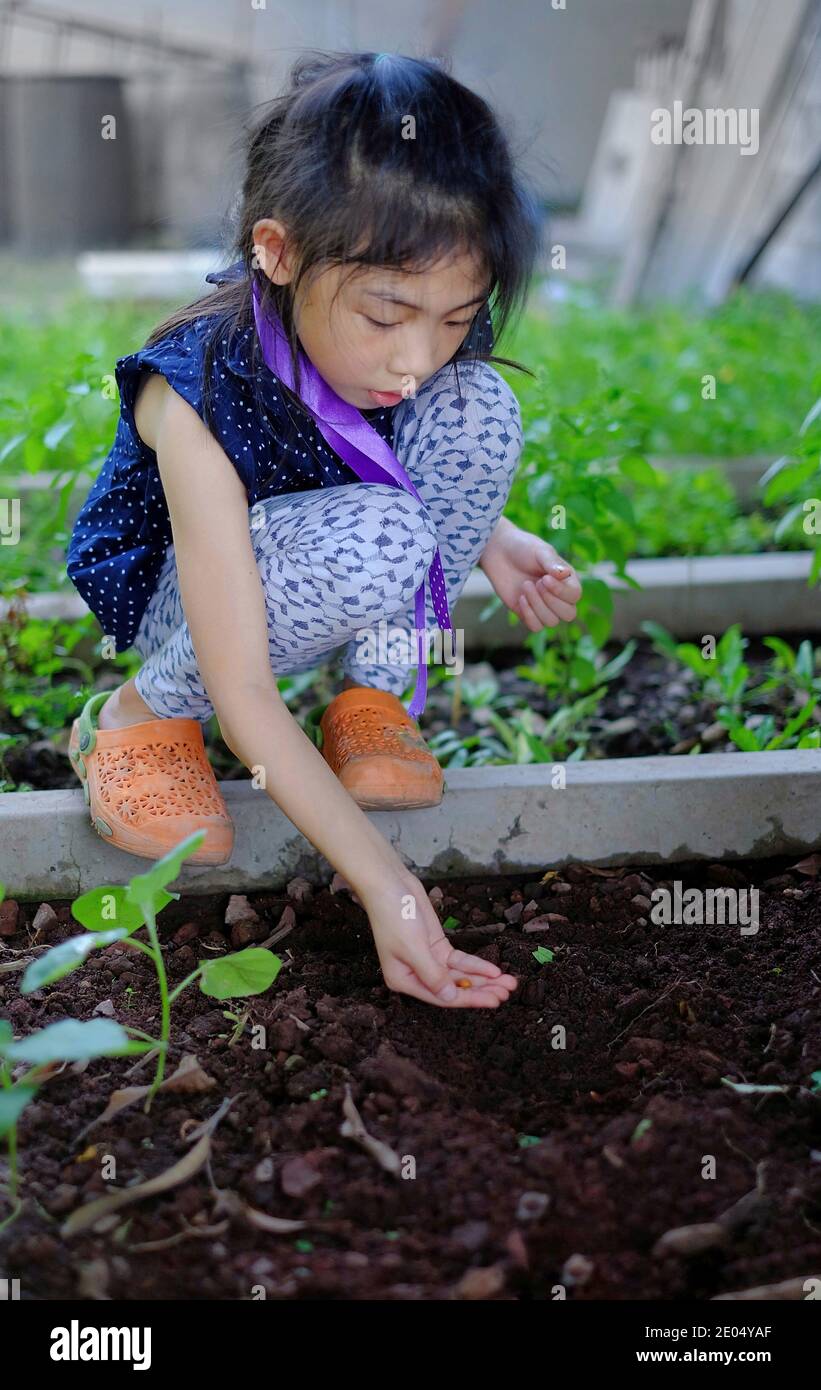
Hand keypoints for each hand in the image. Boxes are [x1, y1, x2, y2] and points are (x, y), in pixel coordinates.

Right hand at [362, 871, 517, 1007]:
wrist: (390, 884)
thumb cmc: (393, 916)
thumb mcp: (413, 947)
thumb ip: (433, 974)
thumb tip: (450, 997)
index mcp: (404, 981)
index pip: (442, 996)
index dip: (469, 999)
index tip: (493, 1000)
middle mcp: (417, 974)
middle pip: (454, 988)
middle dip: (481, 990)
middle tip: (506, 992)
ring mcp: (429, 960)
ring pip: (460, 975)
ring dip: (483, 979)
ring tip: (508, 982)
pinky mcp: (437, 947)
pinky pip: (460, 961)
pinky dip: (476, 965)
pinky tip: (494, 970)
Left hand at [480, 517, 581, 632]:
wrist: (499, 552)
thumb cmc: (523, 548)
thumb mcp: (540, 551)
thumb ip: (552, 563)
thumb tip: (564, 574)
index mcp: (567, 580)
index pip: (575, 596)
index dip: (561, 591)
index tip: (544, 578)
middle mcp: (559, 596)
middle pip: (569, 614)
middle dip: (551, 601)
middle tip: (536, 583)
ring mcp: (543, 606)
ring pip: (551, 622)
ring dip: (537, 605)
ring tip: (525, 586)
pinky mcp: (528, 613)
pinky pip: (536, 626)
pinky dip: (528, 614)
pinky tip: (520, 598)